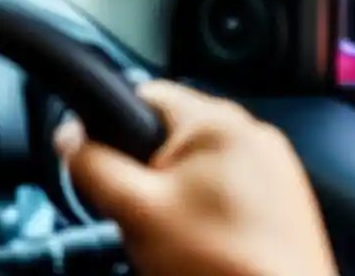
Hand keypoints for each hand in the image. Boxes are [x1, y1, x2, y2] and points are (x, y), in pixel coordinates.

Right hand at [56, 80, 336, 275]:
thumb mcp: (135, 211)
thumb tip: (68, 136)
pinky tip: (207, 241)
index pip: (142, 94)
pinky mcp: (286, 198)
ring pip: (196, 164)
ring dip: (177, 192)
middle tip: (146, 214)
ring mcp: (276, 166)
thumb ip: (93, 165)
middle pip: (168, 134)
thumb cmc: (220, 264)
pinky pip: (227, 187)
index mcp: (218, 121)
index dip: (111, 128)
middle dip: (147, 170)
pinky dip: (208, 209)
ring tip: (181, 235)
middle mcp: (254, 133)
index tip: (106, 167)